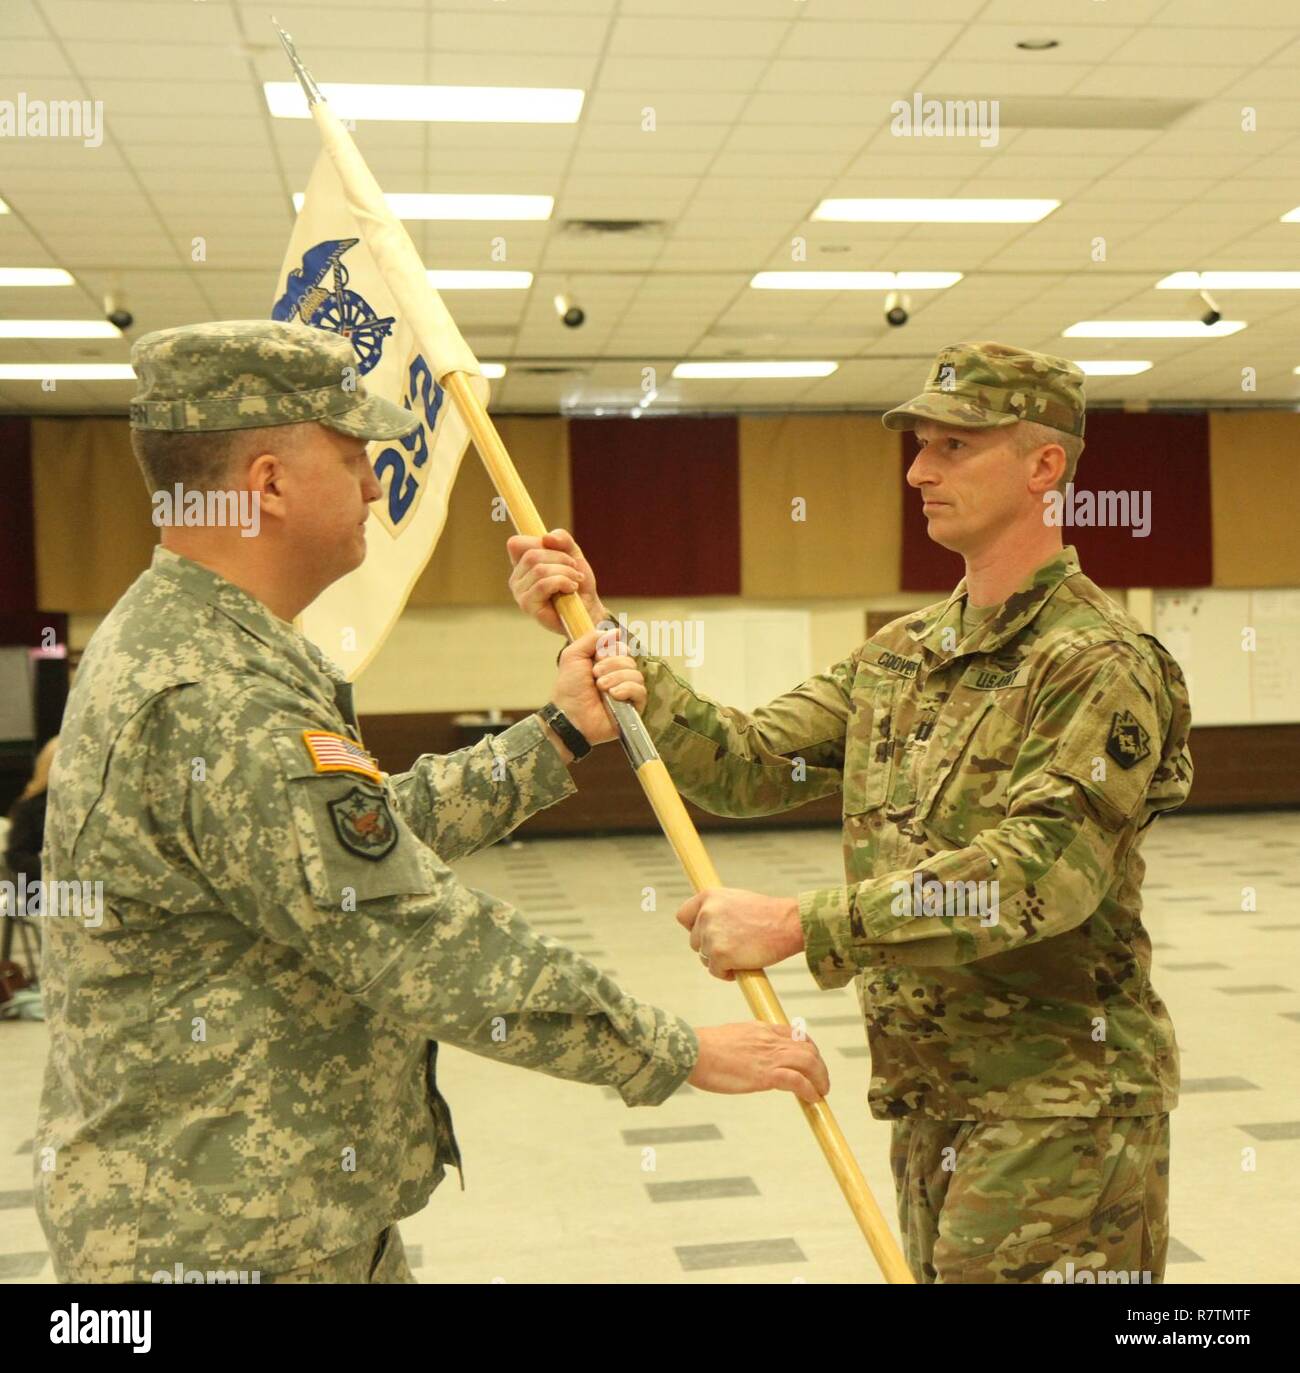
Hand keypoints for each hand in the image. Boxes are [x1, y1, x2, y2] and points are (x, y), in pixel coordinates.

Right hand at [507, 528, 607, 635]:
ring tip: (575, 580)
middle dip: (560, 558)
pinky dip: (562, 582)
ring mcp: (519, 593)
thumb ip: (562, 538)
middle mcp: (516, 578)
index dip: (539, 543)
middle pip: (532, 555)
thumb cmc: (577, 582)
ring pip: (539, 570)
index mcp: (521, 564)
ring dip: (565, 572)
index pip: (516, 543)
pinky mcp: (527, 605)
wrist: (589, 608)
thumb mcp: (573, 552)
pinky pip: (542, 585)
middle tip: (574, 569)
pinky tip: (571, 588)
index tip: (560, 553)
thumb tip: (546, 538)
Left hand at [548, 628, 644, 745]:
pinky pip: (641, 691)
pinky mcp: (633, 707)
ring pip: (635, 674)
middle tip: (595, 675)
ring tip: (601, 687)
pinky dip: (627, 689)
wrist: (569, 715)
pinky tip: (614, 695)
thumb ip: (592, 639)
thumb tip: (615, 631)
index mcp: (605, 664)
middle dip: (611, 665)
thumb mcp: (573, 655)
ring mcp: (626, 692)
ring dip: (616, 678)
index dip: (611, 651)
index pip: (621, 648)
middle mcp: (618, 676)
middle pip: (629, 660)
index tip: (596, 657)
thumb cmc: (569, 688)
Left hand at [676, 887, 804, 979]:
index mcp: (708, 896)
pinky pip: (715, 971)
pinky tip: (744, 964)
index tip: (705, 935)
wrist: (788, 924)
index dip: (694, 928)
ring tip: (742, 954)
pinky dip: (727, 973)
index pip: (683, 916)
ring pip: (704, 957)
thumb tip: (705, 925)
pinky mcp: (719, 954)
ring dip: (720, 961)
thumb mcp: (737, 900)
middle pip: (694, 941)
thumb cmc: (768, 914)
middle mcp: (705, 913)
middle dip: (711, 947)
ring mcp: (711, 934)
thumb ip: (717, 910)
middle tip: (734, 947)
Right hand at [687, 1022, 828, 1103]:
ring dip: (820, 1079)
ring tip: (821, 1092)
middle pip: (808, 1048)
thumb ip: (747, 1044)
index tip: (811, 1061)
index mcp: (761, 1028)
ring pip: (809, 1063)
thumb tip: (751, 1058)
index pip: (795, 1034)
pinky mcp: (765, 1075)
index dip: (809, 1049)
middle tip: (821, 1082)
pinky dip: (809, 1090)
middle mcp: (770, 1039)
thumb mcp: (731, 1037)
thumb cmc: (704, 1048)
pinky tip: (812, 1098)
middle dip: (819, 1066)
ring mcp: (769, 1056)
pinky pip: (798, 1081)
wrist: (693, 1051)